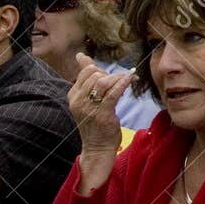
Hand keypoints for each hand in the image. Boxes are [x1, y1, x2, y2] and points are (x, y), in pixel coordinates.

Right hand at [69, 53, 132, 190]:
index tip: (111, 77)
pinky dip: (123, 82)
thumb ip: (86, 78)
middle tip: (120, 81)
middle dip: (110, 74)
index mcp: (73, 96)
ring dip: (118, 78)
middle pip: (95, 74)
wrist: (98, 147)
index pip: (86, 71)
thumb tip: (81, 56)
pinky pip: (113, 92)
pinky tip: (131, 79)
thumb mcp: (88, 99)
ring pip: (103, 81)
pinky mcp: (102, 113)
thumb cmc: (95, 122)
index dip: (101, 70)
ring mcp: (89, 108)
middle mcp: (78, 101)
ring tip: (126, 82)